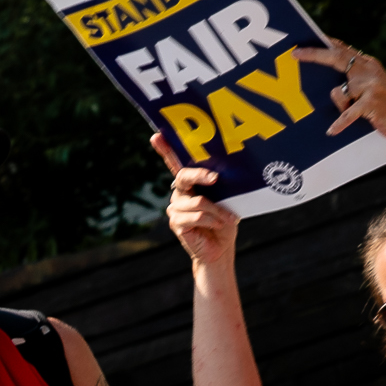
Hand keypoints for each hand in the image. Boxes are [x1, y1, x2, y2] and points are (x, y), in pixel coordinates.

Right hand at [151, 133, 238, 268]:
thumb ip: (220, 188)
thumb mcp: (227, 200)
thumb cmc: (224, 222)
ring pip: (197, 201)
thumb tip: (221, 177)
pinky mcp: (176, 222)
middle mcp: (179, 193)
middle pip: (183, 176)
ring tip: (228, 219)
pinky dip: (213, 221)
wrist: (219, 249)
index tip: (157, 136)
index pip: (175, 163)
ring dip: (218, 211)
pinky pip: (197, 216)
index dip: (165, 150)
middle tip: (215, 179)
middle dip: (199, 175)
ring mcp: (175, 208)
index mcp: (190, 184)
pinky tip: (219, 226)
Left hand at [294, 37, 385, 142]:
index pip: (342, 49)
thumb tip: (324, 74)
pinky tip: (331, 131)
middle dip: (315, 54)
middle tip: (296, 54)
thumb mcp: (369, 85)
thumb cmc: (384, 104)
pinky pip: (348, 113)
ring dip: (340, 105)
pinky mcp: (372, 102)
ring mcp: (371, 85)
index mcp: (367, 64)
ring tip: (352, 112)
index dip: (324, 44)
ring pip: (337, 91)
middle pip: (337, 58)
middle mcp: (369, 70)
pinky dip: (339, 123)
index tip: (304, 41)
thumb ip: (351, 76)